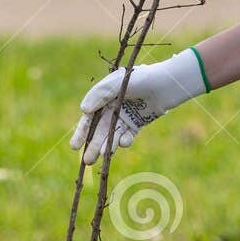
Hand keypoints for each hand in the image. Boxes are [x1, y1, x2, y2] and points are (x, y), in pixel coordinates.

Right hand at [69, 47, 207, 164]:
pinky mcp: (136, 125)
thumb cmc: (139, 79)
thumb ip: (98, 95)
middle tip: (87, 161)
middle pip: (99, 131)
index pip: (88, 119)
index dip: (81, 133)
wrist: (165, 84)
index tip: (75, 147)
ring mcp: (124, 118)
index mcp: (102, 99)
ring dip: (106, 146)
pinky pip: (127, 136)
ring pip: (112, 136)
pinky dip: (125, 141)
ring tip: (102, 156)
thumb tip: (83, 110)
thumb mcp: (115, 84)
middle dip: (93, 146)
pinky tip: (124, 143)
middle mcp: (111, 109)